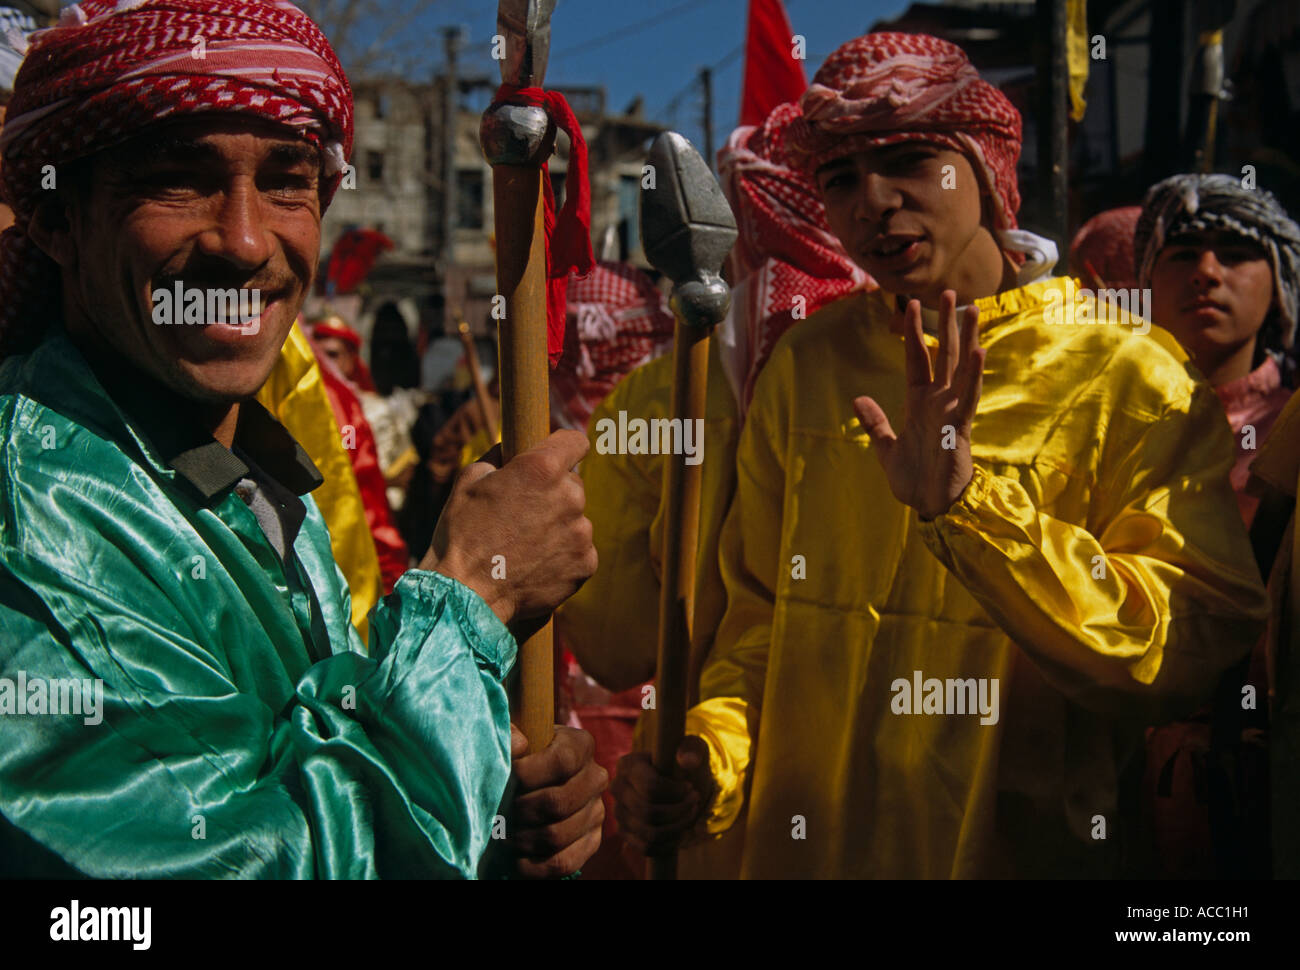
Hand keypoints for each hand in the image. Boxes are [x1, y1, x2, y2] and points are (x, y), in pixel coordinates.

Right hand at [422, 430, 597, 626]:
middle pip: (573, 484)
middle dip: (553, 493)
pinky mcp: (586, 563)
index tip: (555, 457)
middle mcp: (569, 496)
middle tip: (524, 514)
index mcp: (541, 468)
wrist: (466, 594)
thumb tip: (512, 451)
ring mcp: (581, 532)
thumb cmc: (461, 534)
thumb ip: (500, 458)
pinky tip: (536, 565)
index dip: (563, 448)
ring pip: (576, 519)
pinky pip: (580, 550)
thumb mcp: (469, 479)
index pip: (575, 441)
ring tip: (525, 546)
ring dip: (558, 526)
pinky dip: (563, 555)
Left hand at [507, 724, 607, 878]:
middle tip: (499, 813)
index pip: (562, 761)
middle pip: (558, 802)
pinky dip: (533, 866)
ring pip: (558, 835)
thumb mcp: (510, 732)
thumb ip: (508, 730)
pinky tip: (514, 858)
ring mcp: (596, 811)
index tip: (506, 778)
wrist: (527, 780)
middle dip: (520, 811)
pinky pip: (564, 863)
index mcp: (580, 745)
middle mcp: (595, 777)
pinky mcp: (591, 842)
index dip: (529, 773)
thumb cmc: (516, 753)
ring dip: (522, 839)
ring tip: (502, 834)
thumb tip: (518, 746)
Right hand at [612, 736, 713, 855]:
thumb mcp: (690, 750)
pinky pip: (646, 848)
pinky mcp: (624, 832)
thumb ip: (692, 749)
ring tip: (691, 815)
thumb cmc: (681, 763)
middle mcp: (616, 788)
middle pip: (648, 812)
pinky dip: (669, 844)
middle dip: (680, 811)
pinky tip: (681, 831)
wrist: (673, 781)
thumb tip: (688, 760)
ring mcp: (618, 813)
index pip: (650, 786)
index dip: (676, 792)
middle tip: (695, 802)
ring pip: (649, 833)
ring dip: (678, 827)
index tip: (691, 788)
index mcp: (627, 764)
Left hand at [853, 290, 983, 519]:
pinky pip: (968, 396)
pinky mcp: (959, 426)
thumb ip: (875, 423)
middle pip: (943, 354)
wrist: (930, 505)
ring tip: (972, 309)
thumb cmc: (914, 479)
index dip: (914, 333)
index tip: (912, 305)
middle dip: (946, 323)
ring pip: (960, 367)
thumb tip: (858, 398)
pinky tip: (978, 351)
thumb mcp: (886, 448)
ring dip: (965, 338)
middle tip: (952, 291)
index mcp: (919, 403)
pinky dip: (972, 374)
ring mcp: (950, 411)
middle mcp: (938, 401)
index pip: (917, 359)